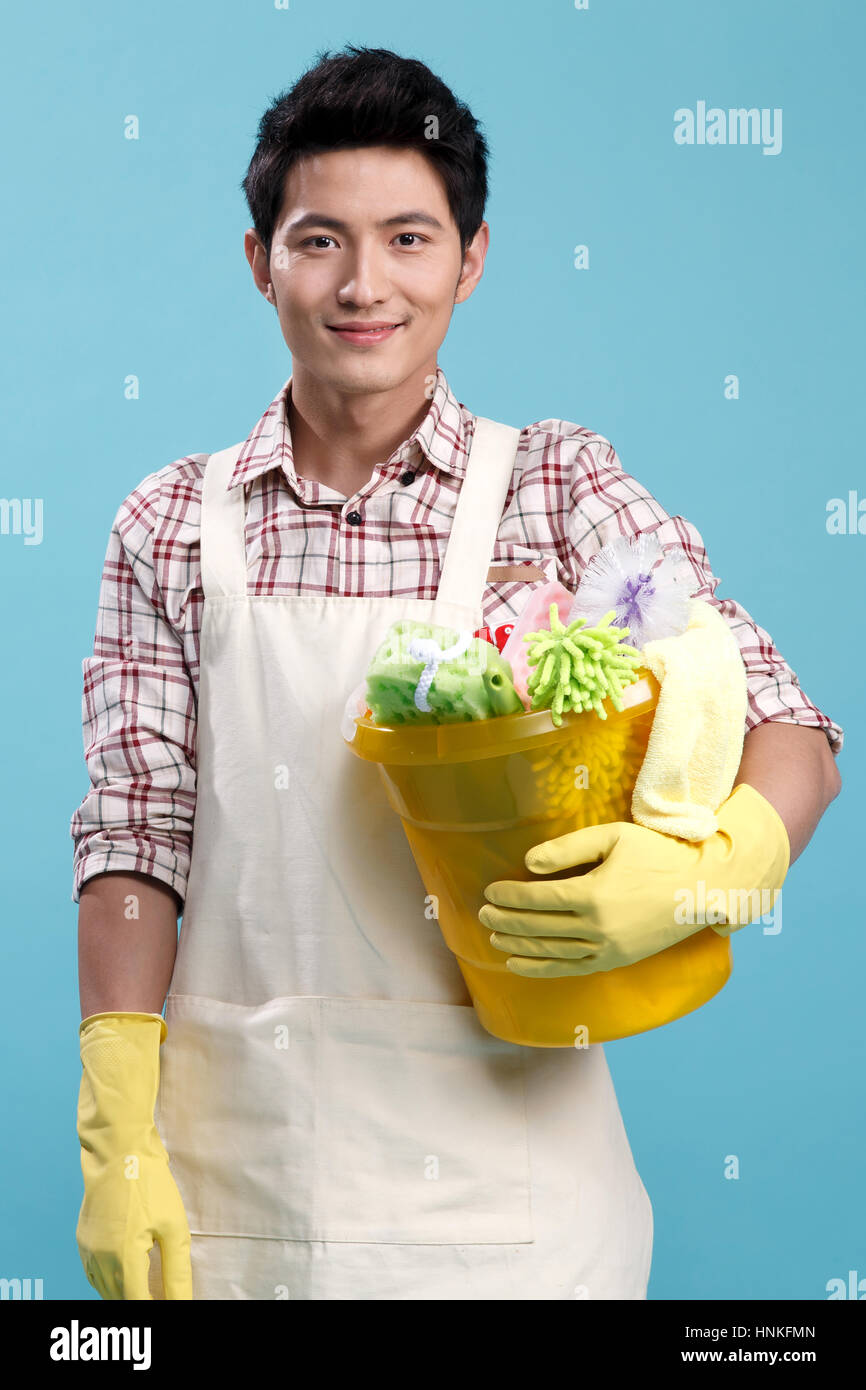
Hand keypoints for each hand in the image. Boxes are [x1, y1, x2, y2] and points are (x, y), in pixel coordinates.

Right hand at [76, 1013, 192, 1299]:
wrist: (118, 1152)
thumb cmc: (150, 1184)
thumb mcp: (173, 1227)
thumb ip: (177, 1271)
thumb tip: (182, 1301)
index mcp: (124, 1258)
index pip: (139, 1304)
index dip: (157, 1307)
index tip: (172, 1303)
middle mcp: (100, 1260)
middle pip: (120, 1300)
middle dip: (142, 1301)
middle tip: (165, 1295)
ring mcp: (87, 1252)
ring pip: (105, 1290)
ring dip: (125, 1294)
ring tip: (150, 1287)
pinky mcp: (82, 1242)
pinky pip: (94, 1275)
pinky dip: (110, 1281)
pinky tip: (127, 1274)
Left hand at [478, 783, 789, 977]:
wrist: (702, 886)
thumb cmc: (658, 853)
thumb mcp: (613, 838)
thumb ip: (568, 848)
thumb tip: (528, 863)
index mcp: (594, 894)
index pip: (538, 898)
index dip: (510, 895)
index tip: (490, 890)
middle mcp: (598, 927)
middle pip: (539, 926)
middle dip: (506, 920)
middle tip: (483, 913)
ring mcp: (608, 948)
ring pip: (551, 951)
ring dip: (518, 945)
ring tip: (494, 936)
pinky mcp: (616, 960)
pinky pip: (570, 968)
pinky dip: (541, 968)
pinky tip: (518, 964)